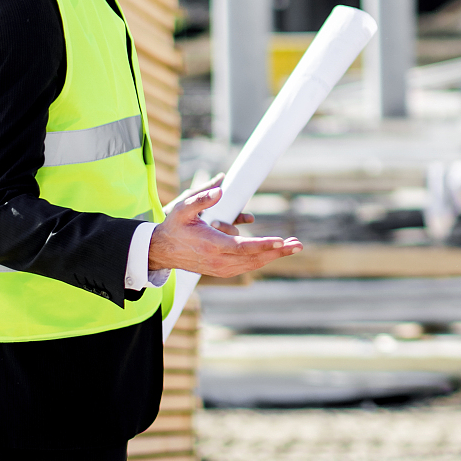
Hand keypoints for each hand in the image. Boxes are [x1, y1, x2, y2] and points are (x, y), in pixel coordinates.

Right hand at [148, 183, 301, 278]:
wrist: (161, 250)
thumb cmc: (174, 225)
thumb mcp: (182, 207)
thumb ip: (201, 198)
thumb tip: (221, 190)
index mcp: (211, 245)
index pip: (242, 247)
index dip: (263, 245)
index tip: (281, 241)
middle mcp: (218, 260)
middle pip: (253, 258)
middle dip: (278, 251)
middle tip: (299, 245)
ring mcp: (220, 268)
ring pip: (252, 264)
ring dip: (274, 256)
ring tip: (293, 246)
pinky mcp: (221, 270)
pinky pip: (247, 266)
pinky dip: (263, 260)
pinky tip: (276, 252)